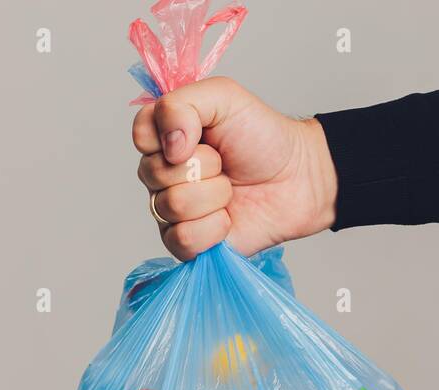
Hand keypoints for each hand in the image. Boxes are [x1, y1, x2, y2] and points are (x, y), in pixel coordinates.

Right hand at [132, 77, 337, 260]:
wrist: (297, 178)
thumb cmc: (261, 137)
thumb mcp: (224, 97)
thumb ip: (182, 104)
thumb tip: (169, 146)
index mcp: (164, 137)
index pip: (140, 135)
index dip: (169, 135)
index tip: (199, 135)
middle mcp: (161, 175)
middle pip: (154, 173)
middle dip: (202, 167)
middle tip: (224, 163)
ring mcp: (171, 212)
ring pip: (172, 206)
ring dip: (213, 196)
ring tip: (230, 190)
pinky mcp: (187, 244)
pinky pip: (181, 239)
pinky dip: (213, 229)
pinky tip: (228, 219)